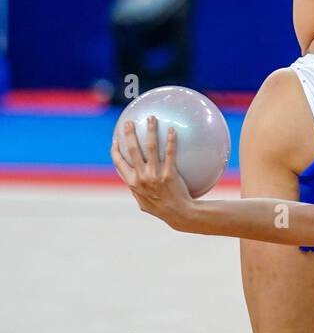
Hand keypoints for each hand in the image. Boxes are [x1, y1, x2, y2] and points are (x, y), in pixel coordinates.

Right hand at [110, 115, 194, 229]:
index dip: (115, 149)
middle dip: (129, 133)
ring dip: (150, 130)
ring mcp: (155, 175)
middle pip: (132, 149)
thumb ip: (137, 191)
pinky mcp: (169, 174)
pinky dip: (171, 140)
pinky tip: (172, 130)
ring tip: (152, 118)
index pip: (118, 162)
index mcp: (132, 183)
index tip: (115, 139)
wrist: (178, 214)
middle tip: (129, 122)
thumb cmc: (161, 208)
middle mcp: (141, 177)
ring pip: (150, 147)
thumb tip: (133, 183)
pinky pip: (170, 153)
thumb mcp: (142, 202)